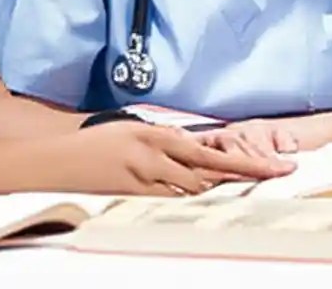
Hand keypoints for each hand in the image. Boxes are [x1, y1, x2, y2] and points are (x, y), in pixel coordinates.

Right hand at [48, 121, 294, 196]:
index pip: (211, 152)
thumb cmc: (94, 144)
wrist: (55, 163)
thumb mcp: (134, 130)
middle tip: (276, 176)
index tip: (273, 167)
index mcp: (156, 136)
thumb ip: (165, 139)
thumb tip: (193, 147)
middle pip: (209, 175)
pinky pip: (171, 202)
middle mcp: (154, 158)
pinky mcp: (134, 198)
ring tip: (248, 185)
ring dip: (219, 189)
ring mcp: (144, 181)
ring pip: (193, 191)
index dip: (246, 162)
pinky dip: (190, 200)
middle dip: (244, 177)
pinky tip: (205, 199)